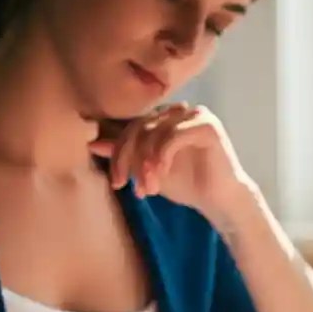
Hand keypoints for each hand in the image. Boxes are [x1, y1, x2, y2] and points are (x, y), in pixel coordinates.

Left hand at [88, 103, 256, 222]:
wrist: (219, 200)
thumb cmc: (187, 185)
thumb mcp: (147, 171)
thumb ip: (125, 156)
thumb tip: (93, 144)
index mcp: (163, 117)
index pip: (131, 127)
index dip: (119, 153)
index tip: (116, 183)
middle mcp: (178, 110)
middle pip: (139, 126)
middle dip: (129, 159)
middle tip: (127, 187)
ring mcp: (194, 114)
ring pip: (154, 131)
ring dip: (146, 163)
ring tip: (148, 188)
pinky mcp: (206, 124)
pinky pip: (173, 135)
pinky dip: (162, 157)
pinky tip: (161, 176)